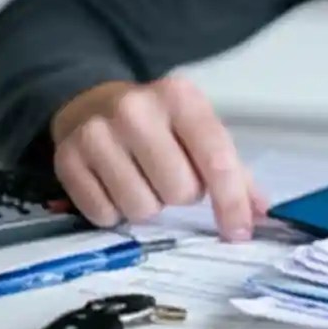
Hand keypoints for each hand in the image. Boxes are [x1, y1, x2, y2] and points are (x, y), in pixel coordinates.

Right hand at [49, 76, 268, 240]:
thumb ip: (233, 171)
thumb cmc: (157, 123)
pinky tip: (113, 184)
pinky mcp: (66, 159)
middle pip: (180, 191)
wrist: (91, 101)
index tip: (239, 231)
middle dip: (181, 195)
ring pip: (142, 209)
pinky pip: (104, 215)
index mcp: (179, 97)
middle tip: (170, 176)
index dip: (231, 202)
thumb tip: (261, 213)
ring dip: (148, 205)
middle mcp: (136, 109)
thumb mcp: (197, 130)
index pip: (215, 159)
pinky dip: (114, 211)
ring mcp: (96, 132)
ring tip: (141, 179)